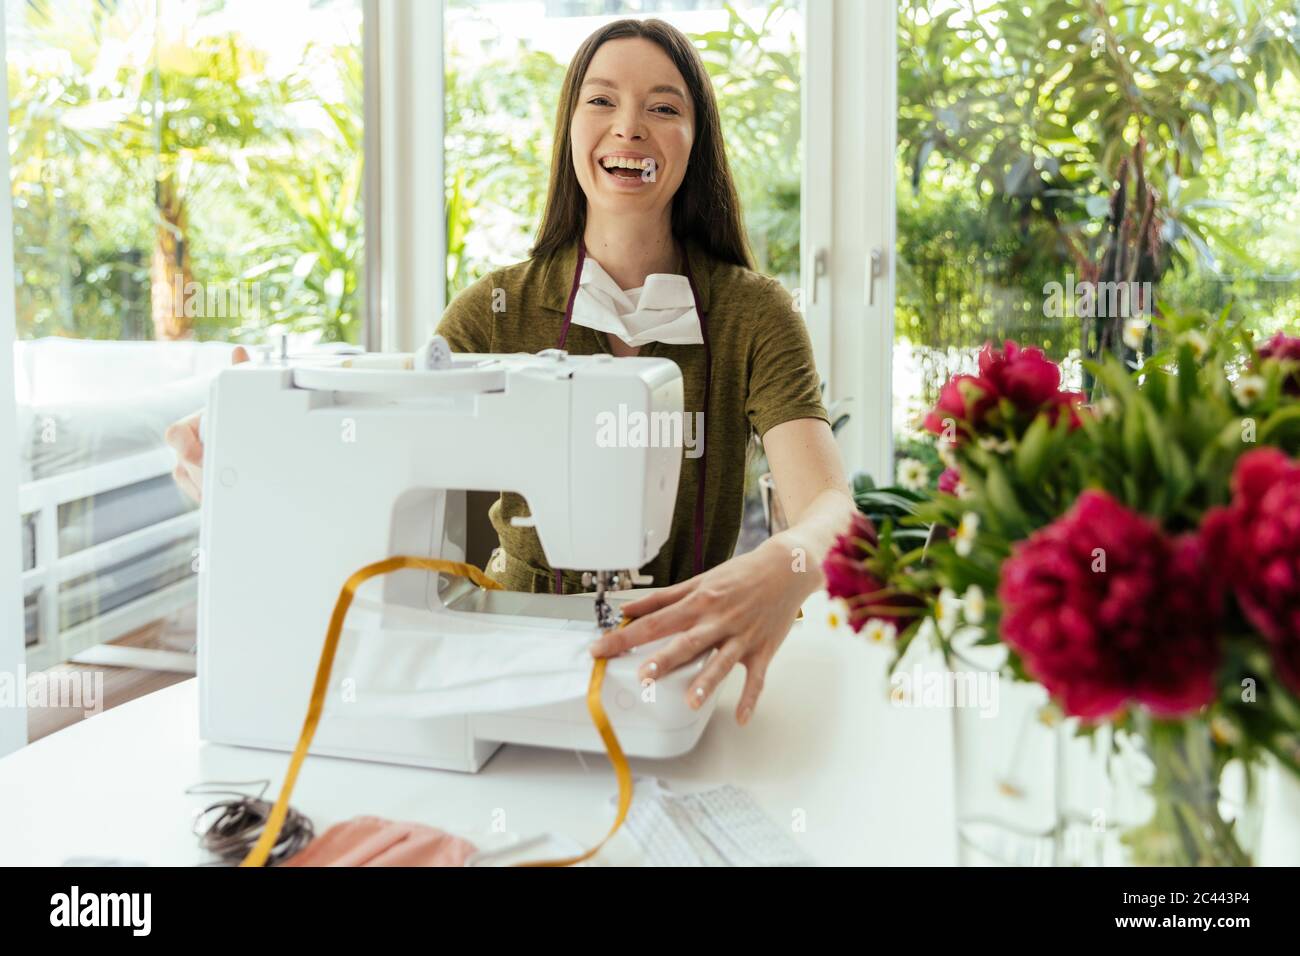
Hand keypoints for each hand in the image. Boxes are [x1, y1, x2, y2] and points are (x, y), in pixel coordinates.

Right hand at [165, 345, 248, 501]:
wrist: (240, 445)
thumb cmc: (235, 419)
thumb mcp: (236, 399)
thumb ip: (238, 373)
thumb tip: (239, 351)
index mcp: (191, 426)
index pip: (176, 435)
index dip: (183, 444)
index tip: (194, 452)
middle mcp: (184, 447)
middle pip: (186, 463)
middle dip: (205, 469)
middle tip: (226, 474)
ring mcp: (187, 469)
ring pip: (192, 481)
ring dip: (210, 484)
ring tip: (232, 481)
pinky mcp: (195, 487)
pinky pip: (198, 495)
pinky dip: (211, 496)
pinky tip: (226, 494)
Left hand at [589, 538, 808, 724]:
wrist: (786, 569)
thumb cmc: (741, 574)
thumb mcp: (699, 581)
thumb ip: (662, 598)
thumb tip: (628, 609)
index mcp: (698, 602)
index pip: (654, 622)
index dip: (625, 637)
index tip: (600, 650)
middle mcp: (717, 620)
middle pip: (686, 642)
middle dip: (664, 660)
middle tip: (644, 675)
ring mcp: (741, 637)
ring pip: (721, 661)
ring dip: (707, 681)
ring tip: (692, 701)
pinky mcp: (762, 650)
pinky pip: (756, 678)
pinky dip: (750, 698)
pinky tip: (741, 717)